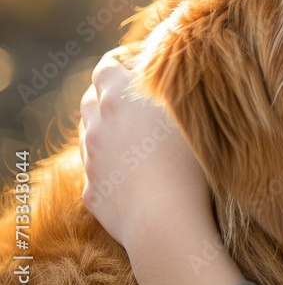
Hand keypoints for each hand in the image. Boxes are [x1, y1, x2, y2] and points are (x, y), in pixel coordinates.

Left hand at [79, 47, 245, 284]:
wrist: (165, 221)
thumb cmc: (188, 162)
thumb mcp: (190, 112)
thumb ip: (176, 86)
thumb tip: (175, 68)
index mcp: (120, 98)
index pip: (106, 67)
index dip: (119, 63)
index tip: (137, 67)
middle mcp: (98, 126)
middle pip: (92, 99)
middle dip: (109, 96)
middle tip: (137, 103)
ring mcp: (92, 160)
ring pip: (90, 136)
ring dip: (108, 132)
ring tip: (139, 140)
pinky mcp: (94, 192)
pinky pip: (98, 172)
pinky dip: (110, 167)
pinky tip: (136, 175)